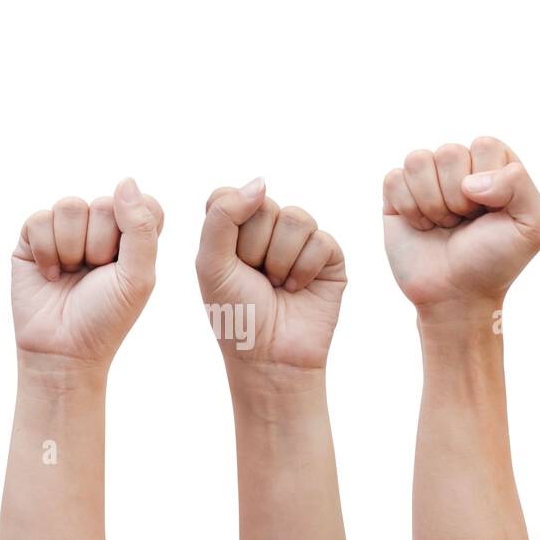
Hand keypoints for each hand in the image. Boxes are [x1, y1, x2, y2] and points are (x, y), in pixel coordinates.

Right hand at [11, 178, 163, 370]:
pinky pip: (39, 219)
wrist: (63, 350)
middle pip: (104, 203)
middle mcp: (99, 229)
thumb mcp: (138, 277)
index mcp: (132, 237)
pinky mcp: (32, 239)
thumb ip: (141, 227)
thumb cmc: (106, 318)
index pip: (141, 202)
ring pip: (69, 206)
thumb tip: (124, 181)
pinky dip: (46, 252)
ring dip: (71, 248)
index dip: (132, 228)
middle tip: (94, 275)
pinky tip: (50, 275)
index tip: (124, 261)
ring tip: (71, 274)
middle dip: (99, 246)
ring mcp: (64, 231)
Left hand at [195, 179, 345, 368]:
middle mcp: (266, 228)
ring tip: (277, 285)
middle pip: (262, 204)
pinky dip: (304, 270)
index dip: (228, 226)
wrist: (269, 358)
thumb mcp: (211, 265)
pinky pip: (320, 239)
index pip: (228, 195)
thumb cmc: (236, 315)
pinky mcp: (329, 255)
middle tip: (255, 278)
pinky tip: (298, 290)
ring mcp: (299, 240)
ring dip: (280, 260)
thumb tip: (261, 181)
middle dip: (254, 248)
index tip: (228, 260)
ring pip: (295, 218)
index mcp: (232, 228)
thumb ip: (222, 216)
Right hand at [383, 137, 539, 319]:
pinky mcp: (397, 195)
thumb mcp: (534, 226)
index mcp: (495, 165)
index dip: (486, 181)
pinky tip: (421, 226)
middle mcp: (461, 167)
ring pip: (418, 160)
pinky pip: (394, 179)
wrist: (456, 296)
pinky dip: (408, 209)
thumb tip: (470, 181)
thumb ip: (521, 185)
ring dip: (431, 202)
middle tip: (464, 222)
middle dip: (456, 197)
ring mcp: (427, 179)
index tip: (489, 213)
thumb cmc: (496, 261)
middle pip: (449, 152)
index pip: (484, 145)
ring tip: (443, 224)